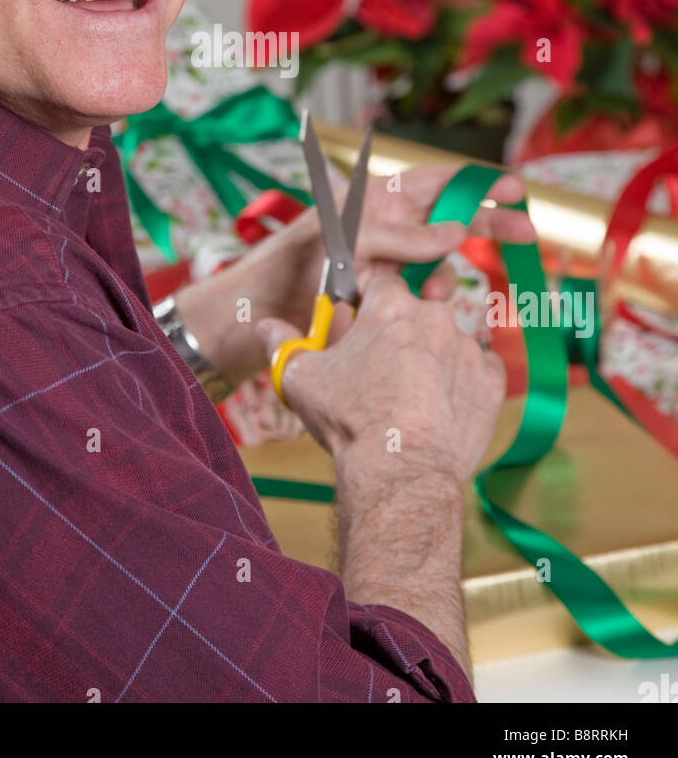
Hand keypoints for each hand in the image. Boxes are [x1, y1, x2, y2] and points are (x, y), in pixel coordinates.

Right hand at [256, 268, 506, 479]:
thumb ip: (283, 344)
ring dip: (432, 359)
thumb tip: (266, 327)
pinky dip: (462, 383)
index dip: (368, 306)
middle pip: (416, 313)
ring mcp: (467, 349)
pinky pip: (479, 370)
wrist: (398, 472)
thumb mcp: (301, 378)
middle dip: (400, 336)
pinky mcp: (490, 381)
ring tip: (409, 398)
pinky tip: (439, 406)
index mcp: (391, 306)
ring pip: (447, 342)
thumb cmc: (349, 421)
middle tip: (380, 372)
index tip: (360, 328)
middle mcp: (434, 318)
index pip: (381, 285)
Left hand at [271, 163, 535, 338]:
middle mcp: (394, 226)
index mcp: (381, 199)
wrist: (269, 313)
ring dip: (446, 277)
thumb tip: (457, 235)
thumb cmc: (296, 263)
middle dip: (490, 225)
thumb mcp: (349, 241)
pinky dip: (431, 300)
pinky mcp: (393, 294)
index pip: (438, 181)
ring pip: (443, 264)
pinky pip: (428, 294)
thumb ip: (402, 237)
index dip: (477, 182)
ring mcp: (396, 261)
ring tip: (429, 292)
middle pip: (454, 218)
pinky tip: (418, 308)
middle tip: (527, 233)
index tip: (514, 188)